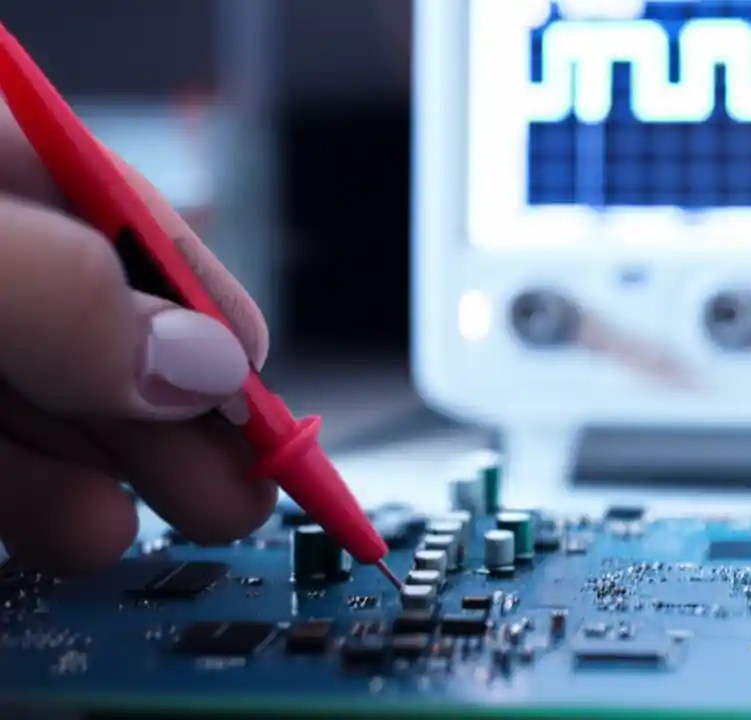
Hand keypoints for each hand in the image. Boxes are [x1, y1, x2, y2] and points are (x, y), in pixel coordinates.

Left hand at [0, 101, 274, 573]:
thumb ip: (60, 291)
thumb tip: (195, 367)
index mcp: (3, 164)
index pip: (144, 239)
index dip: (219, 334)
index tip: (274, 421)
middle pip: (116, 338)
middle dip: (192, 424)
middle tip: (248, 492)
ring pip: (60, 406)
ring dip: (128, 475)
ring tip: (188, 525)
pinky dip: (43, 501)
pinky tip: (84, 529)